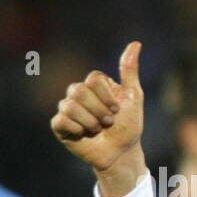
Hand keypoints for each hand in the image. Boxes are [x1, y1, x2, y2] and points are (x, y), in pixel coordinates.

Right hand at [51, 42, 146, 187]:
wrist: (122, 152)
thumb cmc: (129, 126)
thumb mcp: (133, 96)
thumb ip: (130, 70)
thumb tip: (136, 43)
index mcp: (94, 85)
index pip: (93, 78)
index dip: (106, 96)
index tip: (117, 109)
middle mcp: (78, 94)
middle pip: (78, 89)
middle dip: (99, 110)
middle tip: (108, 122)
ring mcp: (68, 109)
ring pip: (69, 105)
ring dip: (91, 122)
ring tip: (98, 129)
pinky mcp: (60, 126)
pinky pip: (61, 120)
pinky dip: (77, 129)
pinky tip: (84, 135)